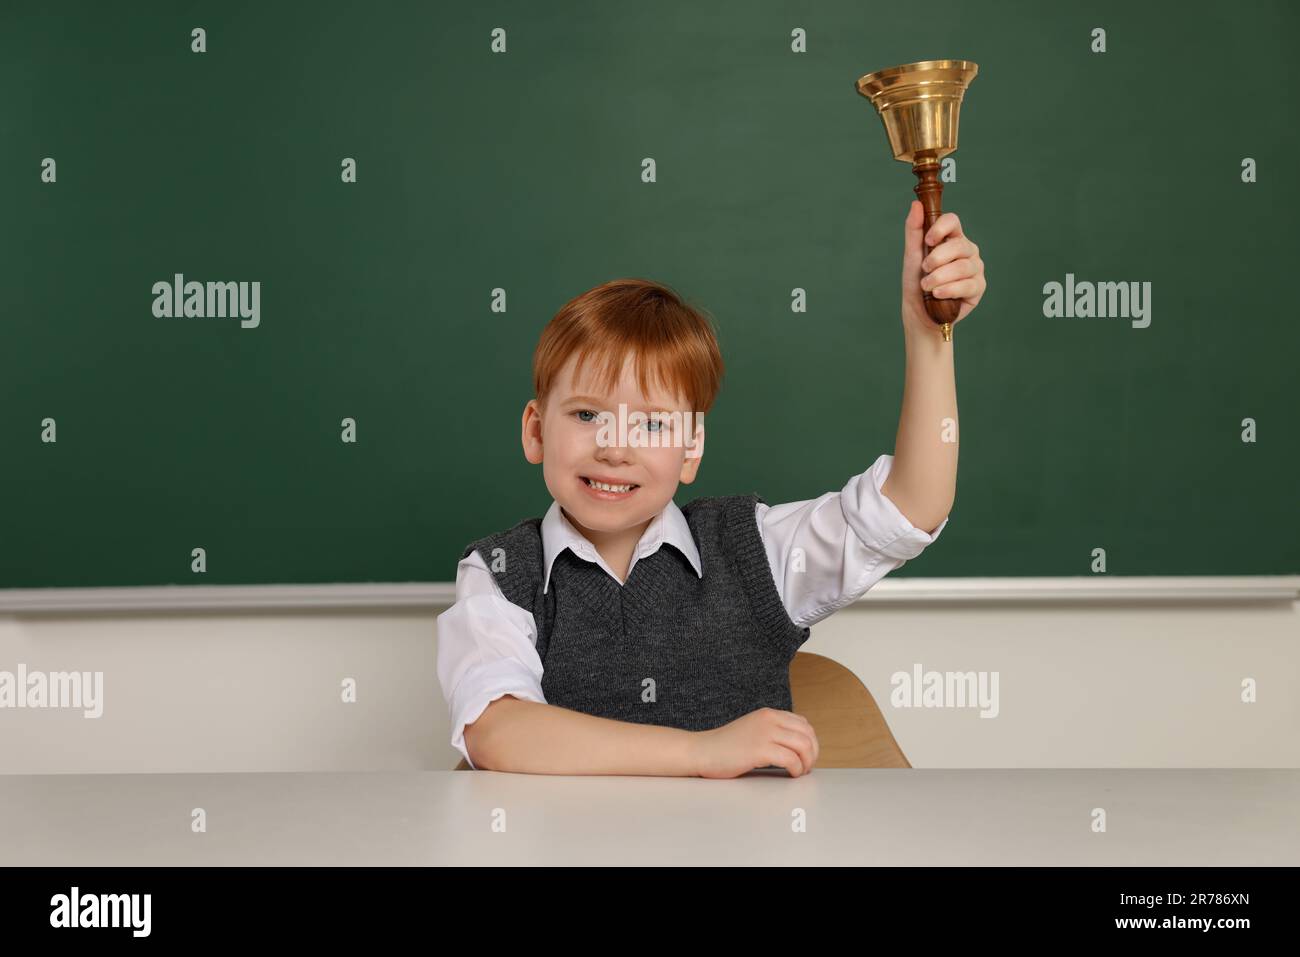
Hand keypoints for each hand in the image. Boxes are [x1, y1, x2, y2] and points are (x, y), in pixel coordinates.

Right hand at [688, 707, 819, 777]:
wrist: (702, 751)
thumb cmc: (725, 746)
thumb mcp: (753, 729)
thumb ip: (772, 731)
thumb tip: (798, 746)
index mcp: (768, 714)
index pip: (804, 724)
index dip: (811, 743)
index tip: (806, 757)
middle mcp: (769, 719)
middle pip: (808, 735)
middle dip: (812, 754)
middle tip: (806, 768)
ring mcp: (764, 733)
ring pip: (803, 746)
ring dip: (806, 763)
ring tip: (798, 772)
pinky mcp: (760, 749)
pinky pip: (791, 759)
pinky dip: (796, 769)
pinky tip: (790, 774)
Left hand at [901, 199, 984, 336]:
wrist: (920, 313)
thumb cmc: (916, 283)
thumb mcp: (912, 255)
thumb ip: (914, 230)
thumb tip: (916, 205)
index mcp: (952, 238)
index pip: (953, 221)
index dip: (941, 228)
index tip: (928, 240)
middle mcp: (967, 250)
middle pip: (959, 245)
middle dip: (937, 259)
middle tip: (924, 270)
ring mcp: (975, 268)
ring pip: (963, 266)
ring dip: (940, 278)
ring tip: (927, 287)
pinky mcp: (979, 287)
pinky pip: (968, 284)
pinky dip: (949, 290)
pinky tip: (938, 294)